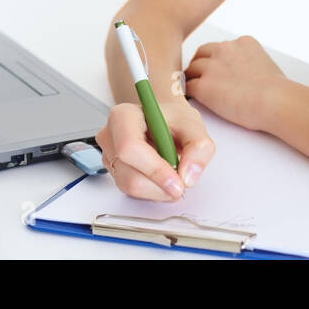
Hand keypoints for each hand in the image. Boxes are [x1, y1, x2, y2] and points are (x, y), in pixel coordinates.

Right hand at [95, 97, 214, 200]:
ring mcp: (109, 156)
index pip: (130, 147)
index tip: (177, 181)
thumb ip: (199, 146)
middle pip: (129, 175)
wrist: (164, 122)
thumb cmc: (172, 120)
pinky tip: (163, 178)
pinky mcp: (114, 173)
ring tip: (174, 176)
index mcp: (123, 116)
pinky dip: (153, 191)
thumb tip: (188, 174)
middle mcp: (110, 136)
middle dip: (160, 186)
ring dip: (158, 191)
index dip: (155, 169)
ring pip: (130, 187)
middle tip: (182, 182)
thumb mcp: (193, 125)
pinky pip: (131, 192)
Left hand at [183, 35, 288, 131]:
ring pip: (192, 69)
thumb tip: (247, 75)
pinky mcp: (203, 86)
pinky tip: (194, 102)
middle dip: (201, 66)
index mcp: (242, 43)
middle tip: (201, 79)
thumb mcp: (266, 64)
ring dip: (194, 80)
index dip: (217, 60)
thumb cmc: (277, 91)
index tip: (217, 70)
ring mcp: (212, 66)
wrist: (275, 101)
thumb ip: (250, 63)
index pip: (221, 47)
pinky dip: (190, 95)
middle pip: (202, 54)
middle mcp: (225, 49)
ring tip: (196, 93)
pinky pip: (189, 87)